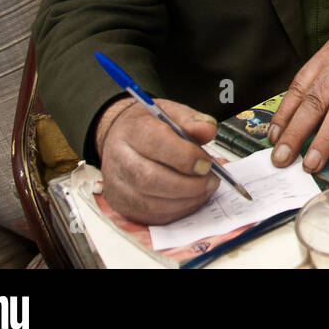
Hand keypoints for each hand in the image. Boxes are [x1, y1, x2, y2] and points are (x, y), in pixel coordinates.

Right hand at [93, 97, 220, 224]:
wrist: (122, 138)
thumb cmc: (149, 126)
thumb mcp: (171, 113)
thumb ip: (192, 120)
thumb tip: (208, 130)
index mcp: (133, 130)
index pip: (155, 145)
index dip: (185, 157)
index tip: (206, 163)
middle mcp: (120, 158)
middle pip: (150, 179)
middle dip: (188, 184)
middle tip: (210, 180)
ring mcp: (117, 185)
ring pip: (150, 203)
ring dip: (185, 201)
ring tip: (204, 189)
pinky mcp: (122, 205)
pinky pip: (151, 216)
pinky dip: (176, 211)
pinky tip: (191, 199)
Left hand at [267, 0, 328, 170]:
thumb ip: (323, 69)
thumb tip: (304, 98)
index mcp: (326, 58)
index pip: (298, 89)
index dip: (283, 115)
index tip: (272, 137)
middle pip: (313, 104)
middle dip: (294, 134)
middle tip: (281, 158)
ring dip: (323, 140)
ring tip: (312, 163)